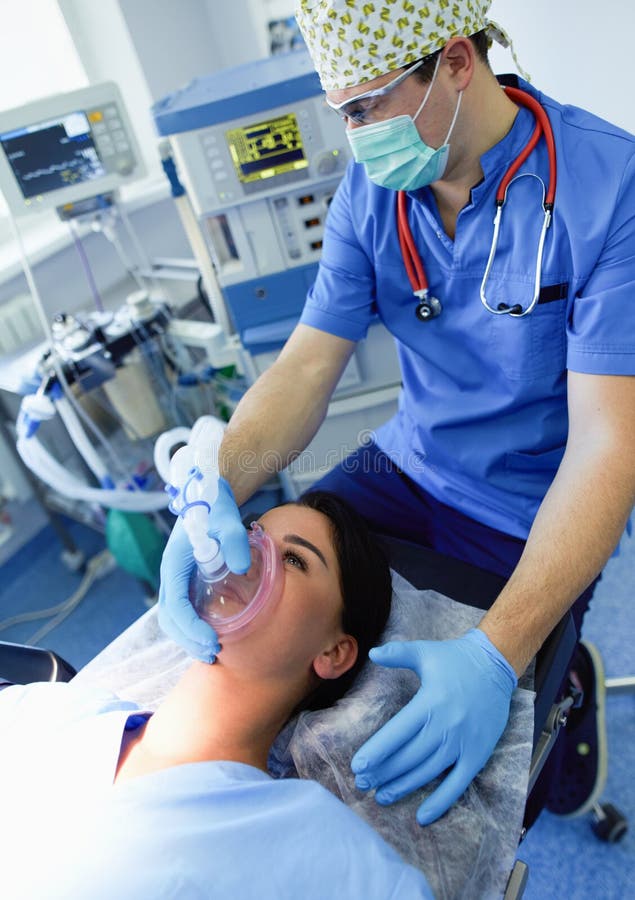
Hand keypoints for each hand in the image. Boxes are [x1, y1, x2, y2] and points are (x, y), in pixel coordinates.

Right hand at [158, 478, 249, 661]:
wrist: (208, 493)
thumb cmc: (215, 506)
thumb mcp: (226, 519)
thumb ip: (234, 540)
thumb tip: (243, 569)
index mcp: (174, 564)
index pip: (176, 605)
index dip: (191, 627)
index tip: (212, 640)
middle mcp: (171, 574)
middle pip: (170, 618)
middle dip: (188, 640)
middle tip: (214, 653)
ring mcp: (176, 578)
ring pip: (173, 618)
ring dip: (188, 638)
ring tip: (212, 652)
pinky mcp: (185, 580)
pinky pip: (183, 611)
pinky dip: (192, 628)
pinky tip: (211, 636)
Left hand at [351, 629, 516, 824]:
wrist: (495, 665)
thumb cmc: (455, 659)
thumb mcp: (425, 652)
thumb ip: (398, 654)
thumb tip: (373, 653)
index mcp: (430, 702)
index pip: (397, 733)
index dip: (377, 751)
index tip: (358, 766)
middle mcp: (445, 726)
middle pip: (409, 756)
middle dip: (383, 772)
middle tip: (363, 783)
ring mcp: (463, 743)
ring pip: (428, 772)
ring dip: (403, 787)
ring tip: (381, 795)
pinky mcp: (478, 754)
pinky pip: (458, 784)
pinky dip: (441, 802)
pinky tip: (422, 816)